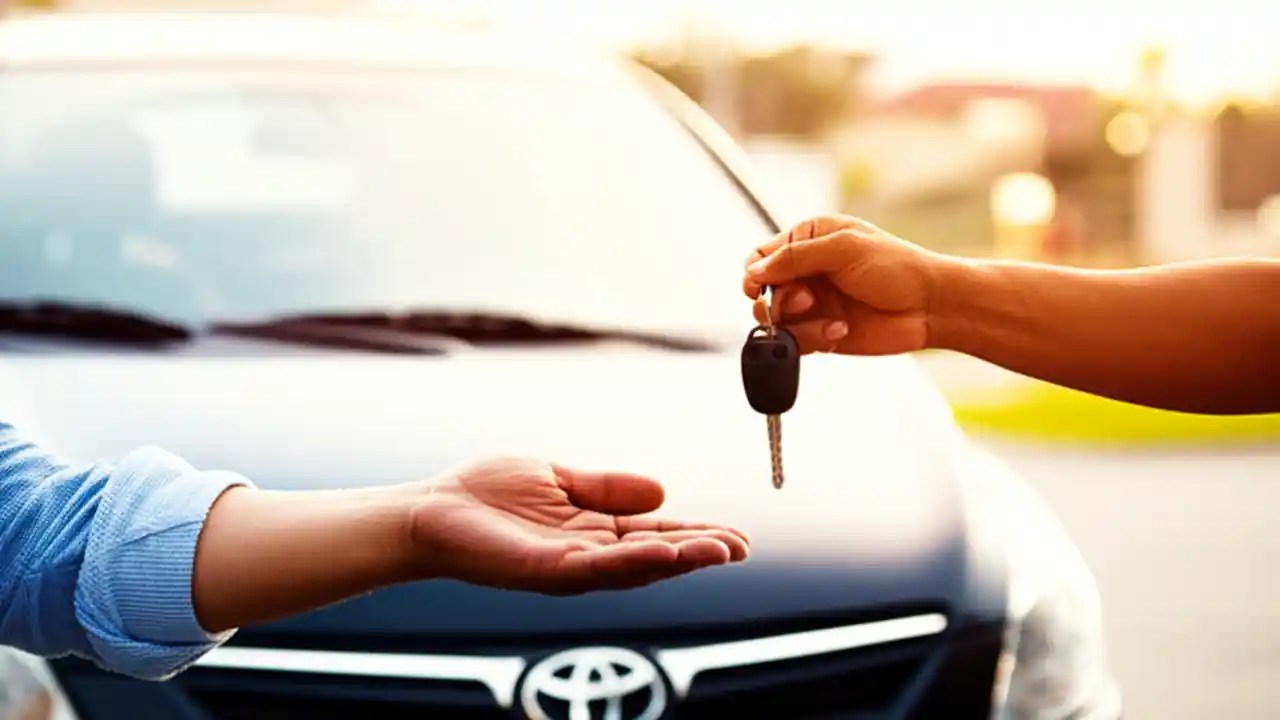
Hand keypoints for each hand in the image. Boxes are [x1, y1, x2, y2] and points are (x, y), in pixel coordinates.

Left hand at [408, 457, 748, 594]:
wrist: (431, 510)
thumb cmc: (485, 494)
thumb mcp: (559, 477)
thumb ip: (605, 486)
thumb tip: (660, 488)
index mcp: (593, 530)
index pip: (655, 533)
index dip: (695, 533)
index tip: (737, 536)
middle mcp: (588, 554)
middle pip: (655, 555)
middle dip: (698, 552)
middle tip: (740, 548)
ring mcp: (569, 567)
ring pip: (634, 566)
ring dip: (677, 559)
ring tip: (718, 551)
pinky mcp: (545, 571)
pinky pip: (596, 567)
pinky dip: (632, 561)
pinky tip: (664, 552)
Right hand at [742, 215, 948, 354]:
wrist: (930, 306)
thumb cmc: (897, 267)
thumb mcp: (842, 250)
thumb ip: (794, 257)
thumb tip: (755, 270)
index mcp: (809, 240)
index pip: (761, 255)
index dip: (754, 273)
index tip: (757, 288)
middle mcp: (807, 272)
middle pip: (764, 292)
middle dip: (781, 301)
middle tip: (807, 300)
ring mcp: (814, 303)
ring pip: (778, 321)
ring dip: (800, 324)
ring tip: (830, 321)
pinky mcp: (821, 331)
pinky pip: (797, 342)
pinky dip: (814, 339)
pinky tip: (840, 331)